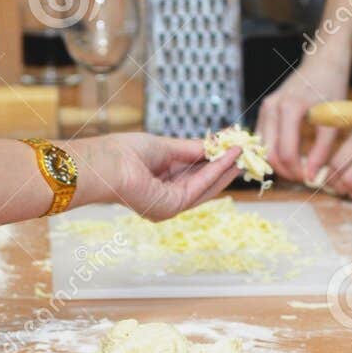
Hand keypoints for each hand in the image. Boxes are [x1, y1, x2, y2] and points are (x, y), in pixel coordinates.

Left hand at [70, 133, 240, 221]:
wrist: (108, 164)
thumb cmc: (125, 152)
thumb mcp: (165, 147)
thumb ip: (191, 149)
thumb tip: (215, 145)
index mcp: (161, 182)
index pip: (192, 173)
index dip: (212, 161)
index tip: (230, 147)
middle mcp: (166, 197)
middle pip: (202, 182)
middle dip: (223, 167)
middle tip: (244, 152)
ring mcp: (169, 205)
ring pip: (204, 186)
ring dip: (225, 169)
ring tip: (242, 153)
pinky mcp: (172, 207)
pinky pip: (200, 187)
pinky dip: (216, 172)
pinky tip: (229, 158)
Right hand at [255, 55, 349, 182]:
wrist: (323, 63)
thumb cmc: (332, 88)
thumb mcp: (333, 120)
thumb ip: (322, 150)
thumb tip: (312, 177)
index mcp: (288, 108)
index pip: (285, 153)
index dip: (297, 172)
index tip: (311, 179)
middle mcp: (272, 108)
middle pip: (269, 154)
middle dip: (285, 171)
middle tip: (304, 177)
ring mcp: (265, 108)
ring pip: (263, 149)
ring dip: (278, 164)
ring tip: (299, 168)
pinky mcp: (265, 110)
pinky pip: (263, 139)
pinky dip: (274, 152)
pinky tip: (291, 157)